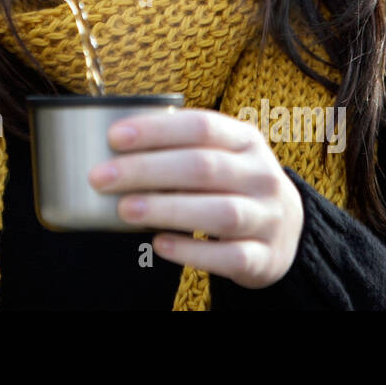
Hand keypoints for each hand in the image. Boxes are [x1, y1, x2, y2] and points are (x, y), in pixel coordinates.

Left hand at [88, 108, 304, 288]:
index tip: (114, 137)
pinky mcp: (265, 258)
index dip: (156, 130)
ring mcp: (268, 218)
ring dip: (166, 210)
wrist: (284, 230)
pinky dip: (191, 251)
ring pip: (219, 212)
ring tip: (123, 210)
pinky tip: (159, 244)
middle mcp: (262, 176)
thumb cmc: (231, 184)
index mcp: (247, 140)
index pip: (201, 126)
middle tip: (101, 178)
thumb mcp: (220, 154)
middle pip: (203, 167)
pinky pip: (228, 256)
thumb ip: (180, 148)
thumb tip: (114, 148)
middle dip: (146, 170)